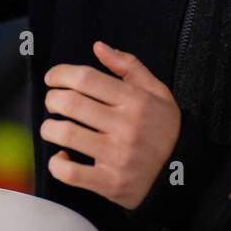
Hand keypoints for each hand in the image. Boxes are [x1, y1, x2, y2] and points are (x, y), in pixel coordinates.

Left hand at [40, 41, 180, 209]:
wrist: (181, 172)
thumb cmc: (164, 128)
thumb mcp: (156, 91)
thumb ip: (128, 66)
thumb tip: (99, 47)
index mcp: (135, 100)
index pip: (87, 79)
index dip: (61, 74)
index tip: (53, 78)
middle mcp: (127, 126)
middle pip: (71, 103)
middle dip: (52, 99)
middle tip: (53, 102)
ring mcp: (118, 156)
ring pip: (67, 135)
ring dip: (49, 128)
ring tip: (52, 127)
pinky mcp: (111, 183)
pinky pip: (71, 173)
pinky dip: (57, 164)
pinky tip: (62, 157)